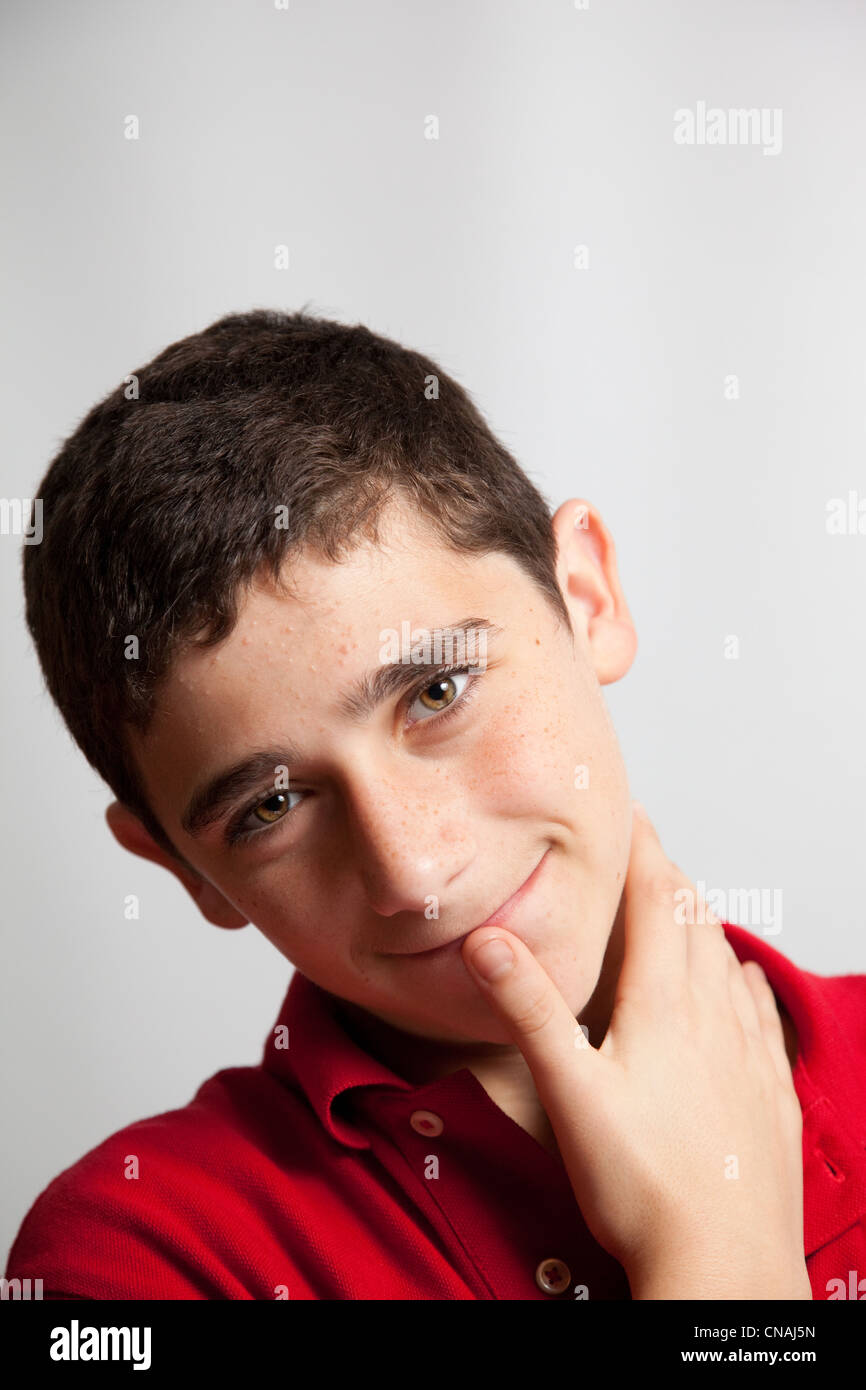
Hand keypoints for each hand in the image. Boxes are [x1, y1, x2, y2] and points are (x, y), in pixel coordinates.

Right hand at [460, 803, 810, 1299]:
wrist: (726, 1263)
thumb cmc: (643, 1186)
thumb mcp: (570, 1092)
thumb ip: (530, 1010)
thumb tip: (489, 939)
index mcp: (665, 1005)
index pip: (656, 900)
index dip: (643, 848)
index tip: (630, 810)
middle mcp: (714, 1015)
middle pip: (694, 922)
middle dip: (668, 875)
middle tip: (646, 848)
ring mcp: (748, 1052)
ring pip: (728, 960)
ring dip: (703, 921)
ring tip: (685, 903)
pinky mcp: (768, 1090)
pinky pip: (760, 1011)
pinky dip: (744, 978)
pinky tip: (745, 978)